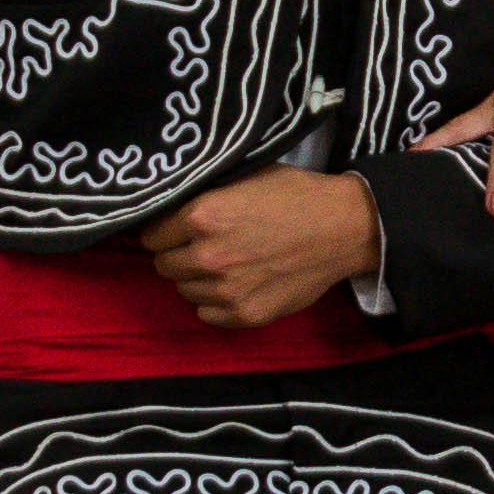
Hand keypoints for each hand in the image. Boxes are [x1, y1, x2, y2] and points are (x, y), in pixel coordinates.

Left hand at [140, 169, 384, 326]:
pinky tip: (234, 286)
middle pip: (163, 266)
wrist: (343, 229)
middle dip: (176, 256)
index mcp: (202, 216)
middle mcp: (208, 256)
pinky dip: (214, 303)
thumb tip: (172, 208)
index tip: (176, 231)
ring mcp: (226, 290)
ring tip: (223, 266)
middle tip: (199, 248)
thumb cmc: (295, 196)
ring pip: (185, 291)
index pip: (151, 235)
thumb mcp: (244, 178)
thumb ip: (205, 196)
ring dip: (196, 280)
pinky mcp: (245, 315)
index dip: (163, 231)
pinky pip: (207, 314)